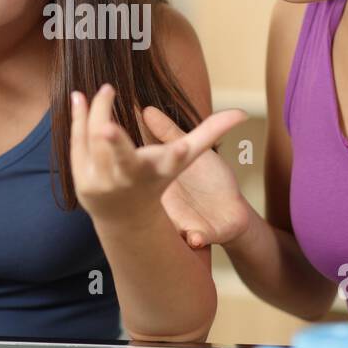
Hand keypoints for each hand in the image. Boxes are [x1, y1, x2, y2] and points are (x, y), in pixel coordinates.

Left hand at [69, 84, 247, 228]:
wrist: (125, 216)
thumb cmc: (158, 177)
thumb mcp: (185, 159)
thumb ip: (211, 133)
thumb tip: (243, 112)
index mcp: (158, 172)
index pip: (170, 163)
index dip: (175, 156)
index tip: (177, 150)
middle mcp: (130, 180)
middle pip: (122, 159)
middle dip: (114, 145)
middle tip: (107, 128)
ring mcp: (103, 183)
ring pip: (94, 143)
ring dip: (95, 114)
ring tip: (104, 90)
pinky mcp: (82, 179)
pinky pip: (77, 143)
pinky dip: (78, 119)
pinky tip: (80, 97)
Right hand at [141, 105, 252, 248]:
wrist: (232, 211)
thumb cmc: (208, 179)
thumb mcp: (192, 152)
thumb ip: (170, 134)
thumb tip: (146, 109)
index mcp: (158, 179)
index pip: (139, 171)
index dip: (130, 165)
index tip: (115, 144)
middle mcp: (163, 202)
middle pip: (146, 198)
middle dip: (138, 188)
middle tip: (131, 182)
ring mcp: (180, 220)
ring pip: (168, 224)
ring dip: (171, 222)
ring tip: (175, 223)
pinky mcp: (199, 233)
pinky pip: (194, 238)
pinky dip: (195, 237)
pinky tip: (195, 238)